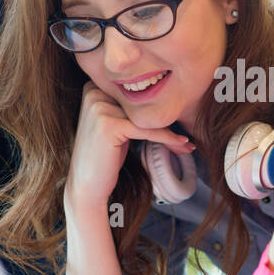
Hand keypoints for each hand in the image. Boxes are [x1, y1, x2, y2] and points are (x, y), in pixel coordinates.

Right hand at [64, 82, 195, 209]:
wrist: (86, 187)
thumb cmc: (104, 158)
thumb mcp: (116, 126)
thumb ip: (128, 108)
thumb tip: (163, 99)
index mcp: (94, 87)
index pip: (134, 97)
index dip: (156, 110)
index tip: (178, 121)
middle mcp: (94, 93)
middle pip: (140, 106)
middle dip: (165, 122)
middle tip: (186, 139)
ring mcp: (99, 108)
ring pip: (146, 118)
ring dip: (171, 134)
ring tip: (187, 145)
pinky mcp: (109, 124)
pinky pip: (146, 130)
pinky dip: (167, 138)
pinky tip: (182, 144)